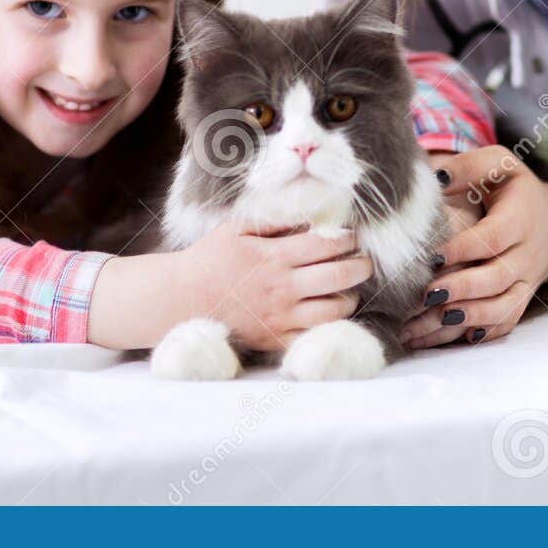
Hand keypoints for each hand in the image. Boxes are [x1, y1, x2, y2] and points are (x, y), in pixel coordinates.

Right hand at [180, 222, 372, 352]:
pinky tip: (329, 315)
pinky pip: (313, 337)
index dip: (347, 239)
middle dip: (360, 267)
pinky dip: (329, 326)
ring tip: (349, 290)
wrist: (182, 298)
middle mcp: (283, 287)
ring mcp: (280, 316)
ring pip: (333, 311)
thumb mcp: (236, 227)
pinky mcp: (274, 339)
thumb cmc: (210, 258)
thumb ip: (273, 217)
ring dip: (349, 298)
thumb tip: (308, 209)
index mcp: (275, 256)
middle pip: (338, 277)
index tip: (352, 237)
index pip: (327, 245)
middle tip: (364, 263)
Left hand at [400, 147, 547, 348]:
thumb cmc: (515, 190)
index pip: (492, 237)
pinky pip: (505, 323)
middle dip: (461, 289)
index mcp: (520, 219)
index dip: (461, 248)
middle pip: (497, 278)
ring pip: (503, 308)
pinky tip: (448, 336)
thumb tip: (434, 178)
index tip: (429, 256)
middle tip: (425, 295)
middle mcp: (527, 255)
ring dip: (467, 317)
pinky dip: (481, 332)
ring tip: (431, 320)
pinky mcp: (521, 300)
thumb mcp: (500, 165)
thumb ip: (469, 166)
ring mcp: (526, 282)